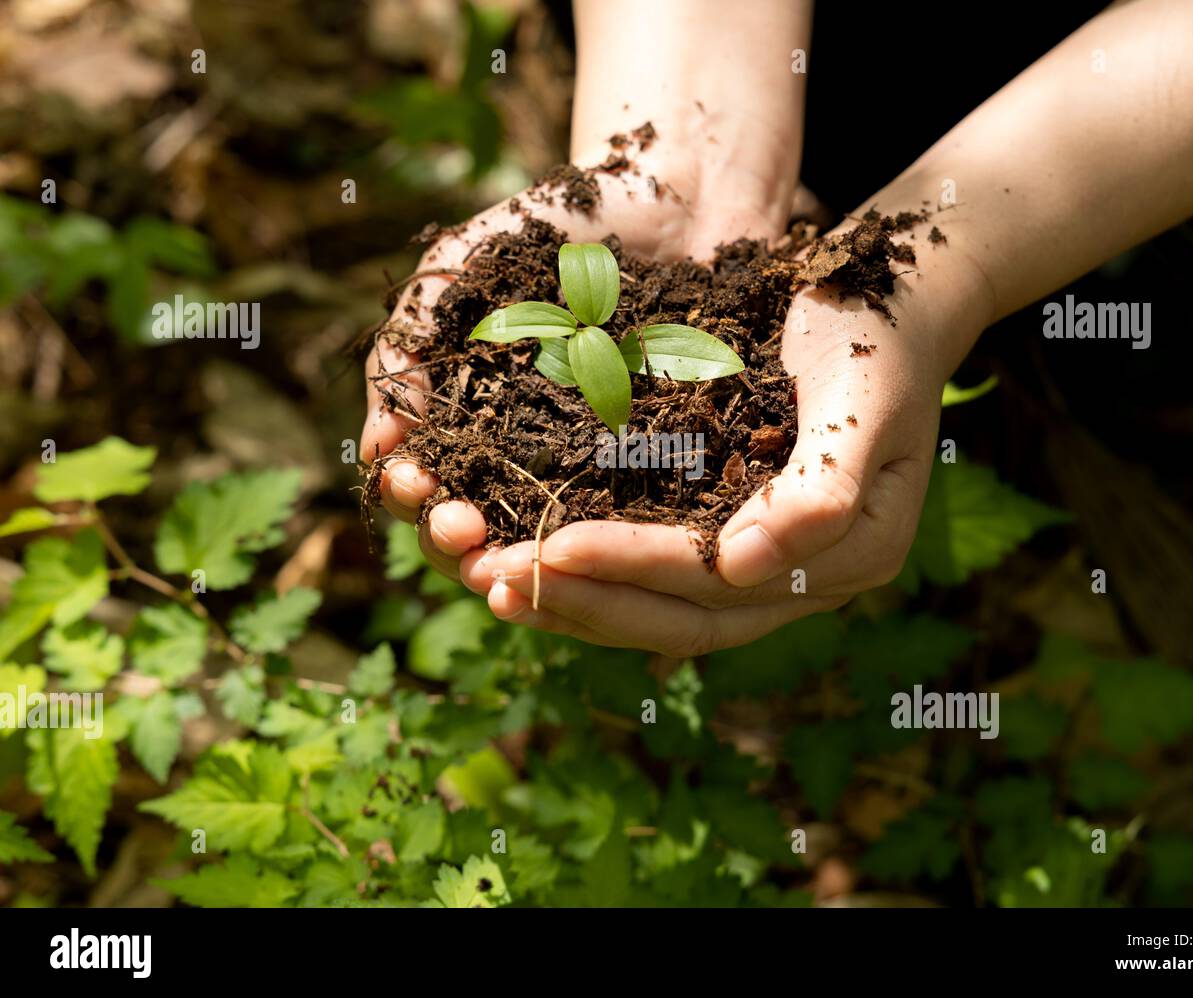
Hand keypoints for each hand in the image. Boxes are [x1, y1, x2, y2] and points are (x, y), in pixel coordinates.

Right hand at [361, 141, 794, 581]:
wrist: (679, 196)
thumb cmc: (563, 224)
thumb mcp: (464, 261)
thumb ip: (410, 337)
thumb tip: (380, 442)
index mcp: (470, 418)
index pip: (423, 480)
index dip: (409, 490)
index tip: (413, 477)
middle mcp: (527, 457)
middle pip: (475, 528)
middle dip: (453, 539)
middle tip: (461, 532)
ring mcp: (595, 470)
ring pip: (544, 542)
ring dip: (517, 563)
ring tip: (506, 566)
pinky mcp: (666, 470)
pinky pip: (633, 520)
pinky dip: (602, 548)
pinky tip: (586, 558)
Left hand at [460, 276, 953, 655]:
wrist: (894, 303)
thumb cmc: (879, 336)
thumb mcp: (864, 396)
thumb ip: (822, 488)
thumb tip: (745, 568)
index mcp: (852, 554)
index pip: (720, 583)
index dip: (632, 569)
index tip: (551, 547)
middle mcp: (808, 579)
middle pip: (682, 618)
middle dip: (584, 602)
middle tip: (492, 580)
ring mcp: (772, 568)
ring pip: (663, 612)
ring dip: (577, 602)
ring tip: (489, 581)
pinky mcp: (737, 538)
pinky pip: (659, 577)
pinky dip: (595, 573)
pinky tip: (533, 556)